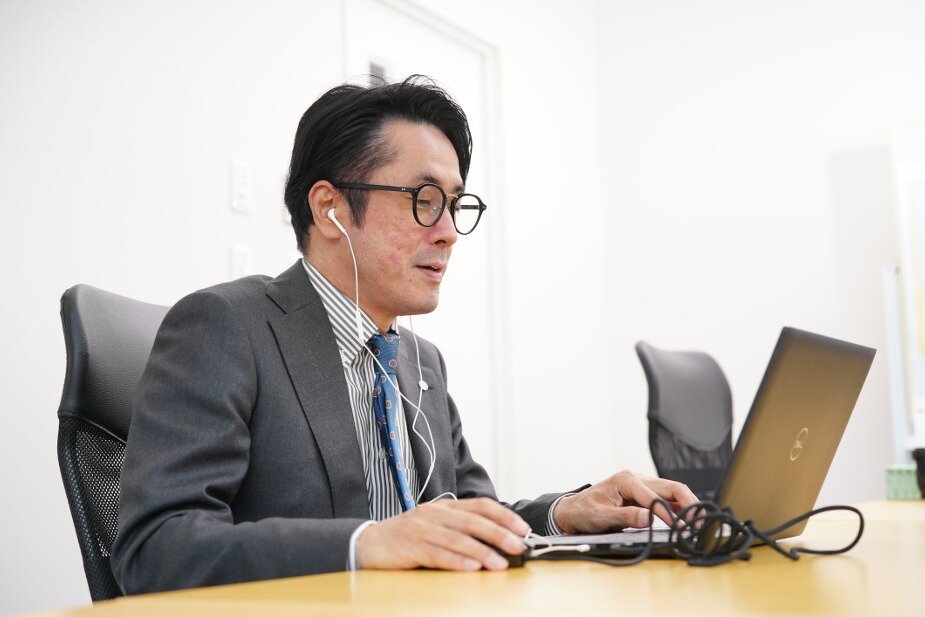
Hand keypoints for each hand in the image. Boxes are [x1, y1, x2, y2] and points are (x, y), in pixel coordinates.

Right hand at [356, 497, 529, 570]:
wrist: (369, 543)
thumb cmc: (408, 538)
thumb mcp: (436, 527)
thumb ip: (461, 530)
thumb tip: (498, 541)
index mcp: (445, 507)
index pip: (481, 506)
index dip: (504, 516)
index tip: (523, 528)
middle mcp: (435, 514)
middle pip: (473, 521)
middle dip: (499, 534)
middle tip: (518, 545)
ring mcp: (422, 529)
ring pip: (458, 539)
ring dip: (482, 551)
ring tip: (500, 564)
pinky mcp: (410, 547)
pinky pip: (437, 554)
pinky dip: (456, 561)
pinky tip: (471, 568)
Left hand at [552, 470, 697, 533]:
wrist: (573, 511)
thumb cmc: (584, 511)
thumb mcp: (600, 516)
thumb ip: (624, 517)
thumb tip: (648, 517)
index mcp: (626, 480)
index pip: (654, 496)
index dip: (668, 513)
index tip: (679, 528)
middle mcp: (637, 478)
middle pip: (671, 487)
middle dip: (689, 504)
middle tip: (699, 524)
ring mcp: (642, 485)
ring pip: (672, 491)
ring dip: (688, 506)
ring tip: (699, 523)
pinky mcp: (644, 494)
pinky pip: (667, 499)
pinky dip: (680, 508)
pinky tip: (688, 519)